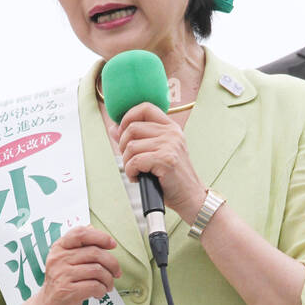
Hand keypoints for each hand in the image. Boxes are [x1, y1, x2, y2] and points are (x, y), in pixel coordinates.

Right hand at [37, 224, 120, 304]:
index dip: (100, 237)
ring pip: (97, 270)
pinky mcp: (67, 292)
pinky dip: (102, 290)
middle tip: (116, 272)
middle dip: (112, 263)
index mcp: (59, 248)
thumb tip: (93, 228)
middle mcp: (58, 260)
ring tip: (107, 285)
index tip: (112, 244)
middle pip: (94, 253)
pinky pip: (95, 286)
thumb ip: (79, 246)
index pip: (80, 234)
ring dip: (108, 280)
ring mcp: (61, 276)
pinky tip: (99, 293)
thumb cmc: (61, 284)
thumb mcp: (65, 261)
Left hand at [117, 103, 206, 222]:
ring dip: (127, 162)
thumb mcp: (155, 153)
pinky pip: (135, 161)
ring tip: (135, 171)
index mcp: (170, 128)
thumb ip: (136, 139)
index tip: (122, 132)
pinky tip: (137, 178)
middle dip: (123, 145)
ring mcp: (170, 145)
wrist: (191, 196)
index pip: (145, 107)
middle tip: (130, 160)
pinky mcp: (166, 160)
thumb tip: (114, 128)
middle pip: (132, 127)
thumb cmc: (172, 178)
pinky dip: (131, 172)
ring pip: (131, 146)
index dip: (128, 116)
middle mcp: (171, 133)